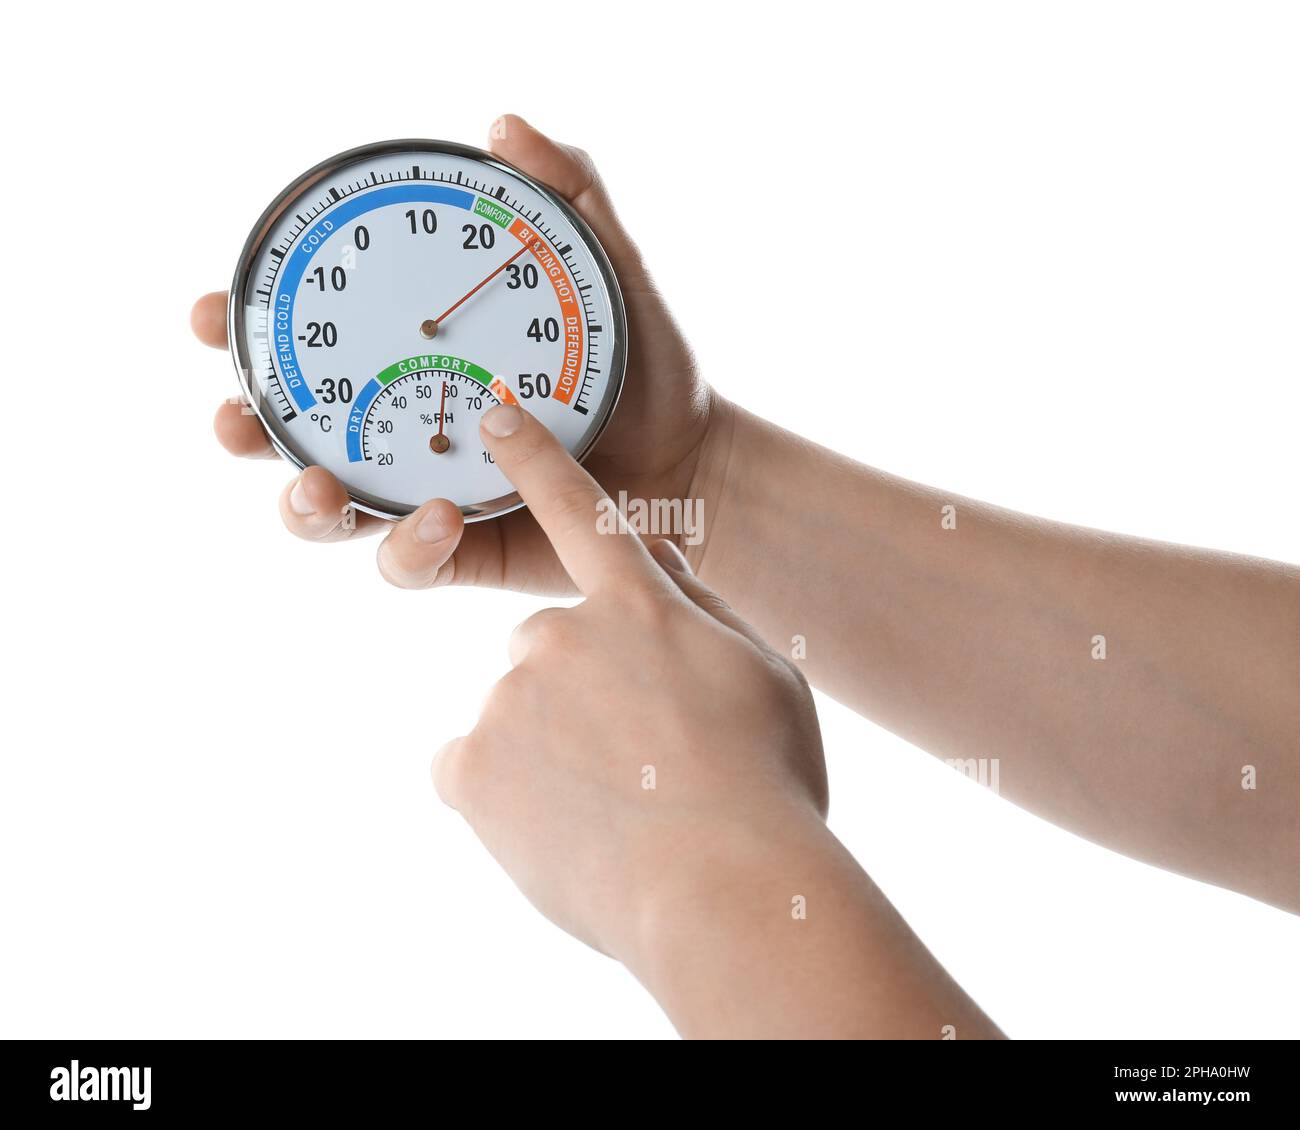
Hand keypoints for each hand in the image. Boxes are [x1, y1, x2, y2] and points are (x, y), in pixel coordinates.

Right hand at [192, 114, 718, 594]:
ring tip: (320, 489)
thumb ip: (570, 193)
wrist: (693, 460)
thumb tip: (506, 126)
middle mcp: (405, 428)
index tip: (214, 310)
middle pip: (291, 434)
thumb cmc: (645, 368)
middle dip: (244, 425)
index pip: (312, 341)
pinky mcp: (465, 551)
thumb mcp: (609, 272)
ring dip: (302, 505)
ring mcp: (427, 494)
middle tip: (235, 414)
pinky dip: (407, 546)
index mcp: (416, 358)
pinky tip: (437, 519)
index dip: (248, 326)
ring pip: (329, 514)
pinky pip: (409, 563)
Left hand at [434, 403, 826, 967]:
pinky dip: (508, 797)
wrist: (725, 892)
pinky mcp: (471, 766)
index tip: (491, 415)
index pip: (576, 510)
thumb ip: (702, 611)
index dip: (533, 457)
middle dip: (582, 694)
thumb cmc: (766, 785)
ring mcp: (508, 696)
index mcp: (638, 606)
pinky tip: (561, 829)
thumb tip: (663, 564)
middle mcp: (559, 632)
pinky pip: (473, 772)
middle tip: (639, 762)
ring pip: (519, 716)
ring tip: (616, 810)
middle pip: (551, 648)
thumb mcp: (765, 678)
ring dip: (553, 753)